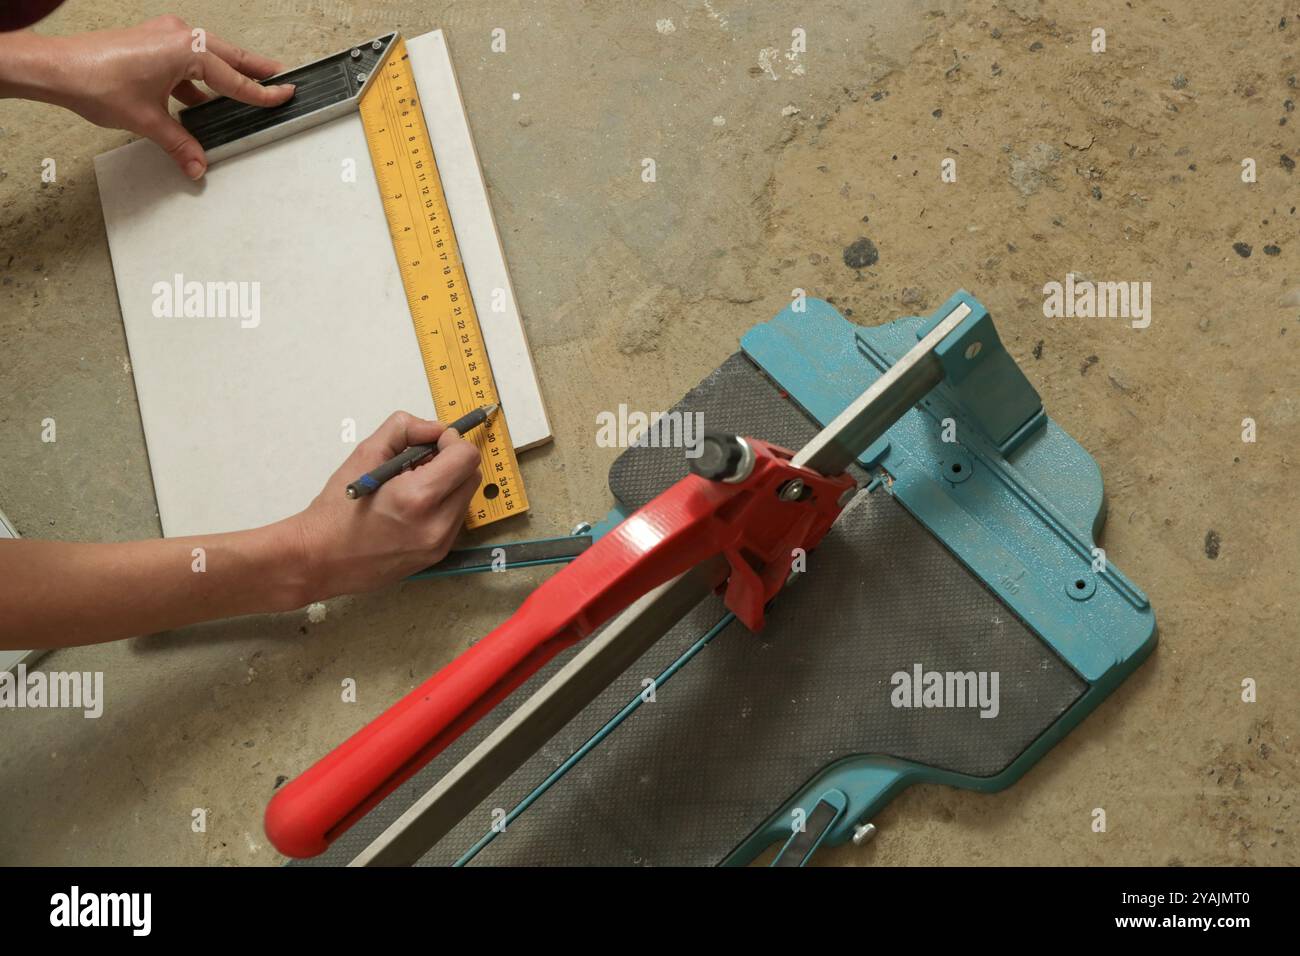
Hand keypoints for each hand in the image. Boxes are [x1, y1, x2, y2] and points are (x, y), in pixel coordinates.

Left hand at [41, 15, 294, 178]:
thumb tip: (197, 165)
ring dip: (228, 73)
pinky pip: (187, 59)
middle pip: (230, 56)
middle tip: (281, 75)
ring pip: (209, 56)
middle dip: (256, 68)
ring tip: (247, 86)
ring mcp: (164, 36)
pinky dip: (199, 78)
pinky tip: (202, 98)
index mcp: (187, 50)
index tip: (285, 93)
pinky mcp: (151, 42)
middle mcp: (179, 36)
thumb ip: (179, 143)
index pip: (236, 79)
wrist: (58, 68)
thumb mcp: (148, 120)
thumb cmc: (97, 81)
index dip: (263, 92)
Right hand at [289, 412, 482, 600]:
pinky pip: (455, 517)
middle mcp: (436, 524)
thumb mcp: (364, 455)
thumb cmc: (336, 513)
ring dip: (448, 482)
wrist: (320, 560)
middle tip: (420, 461)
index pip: (466, 457)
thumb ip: (403, 430)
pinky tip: (412, 505)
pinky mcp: (437, 554)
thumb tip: (433, 428)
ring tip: (411, 484)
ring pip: (466, 497)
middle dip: (452, 460)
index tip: (434, 440)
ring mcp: (439, 543)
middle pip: (473, 475)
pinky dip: (442, 503)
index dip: (452, 441)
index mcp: (418, 497)